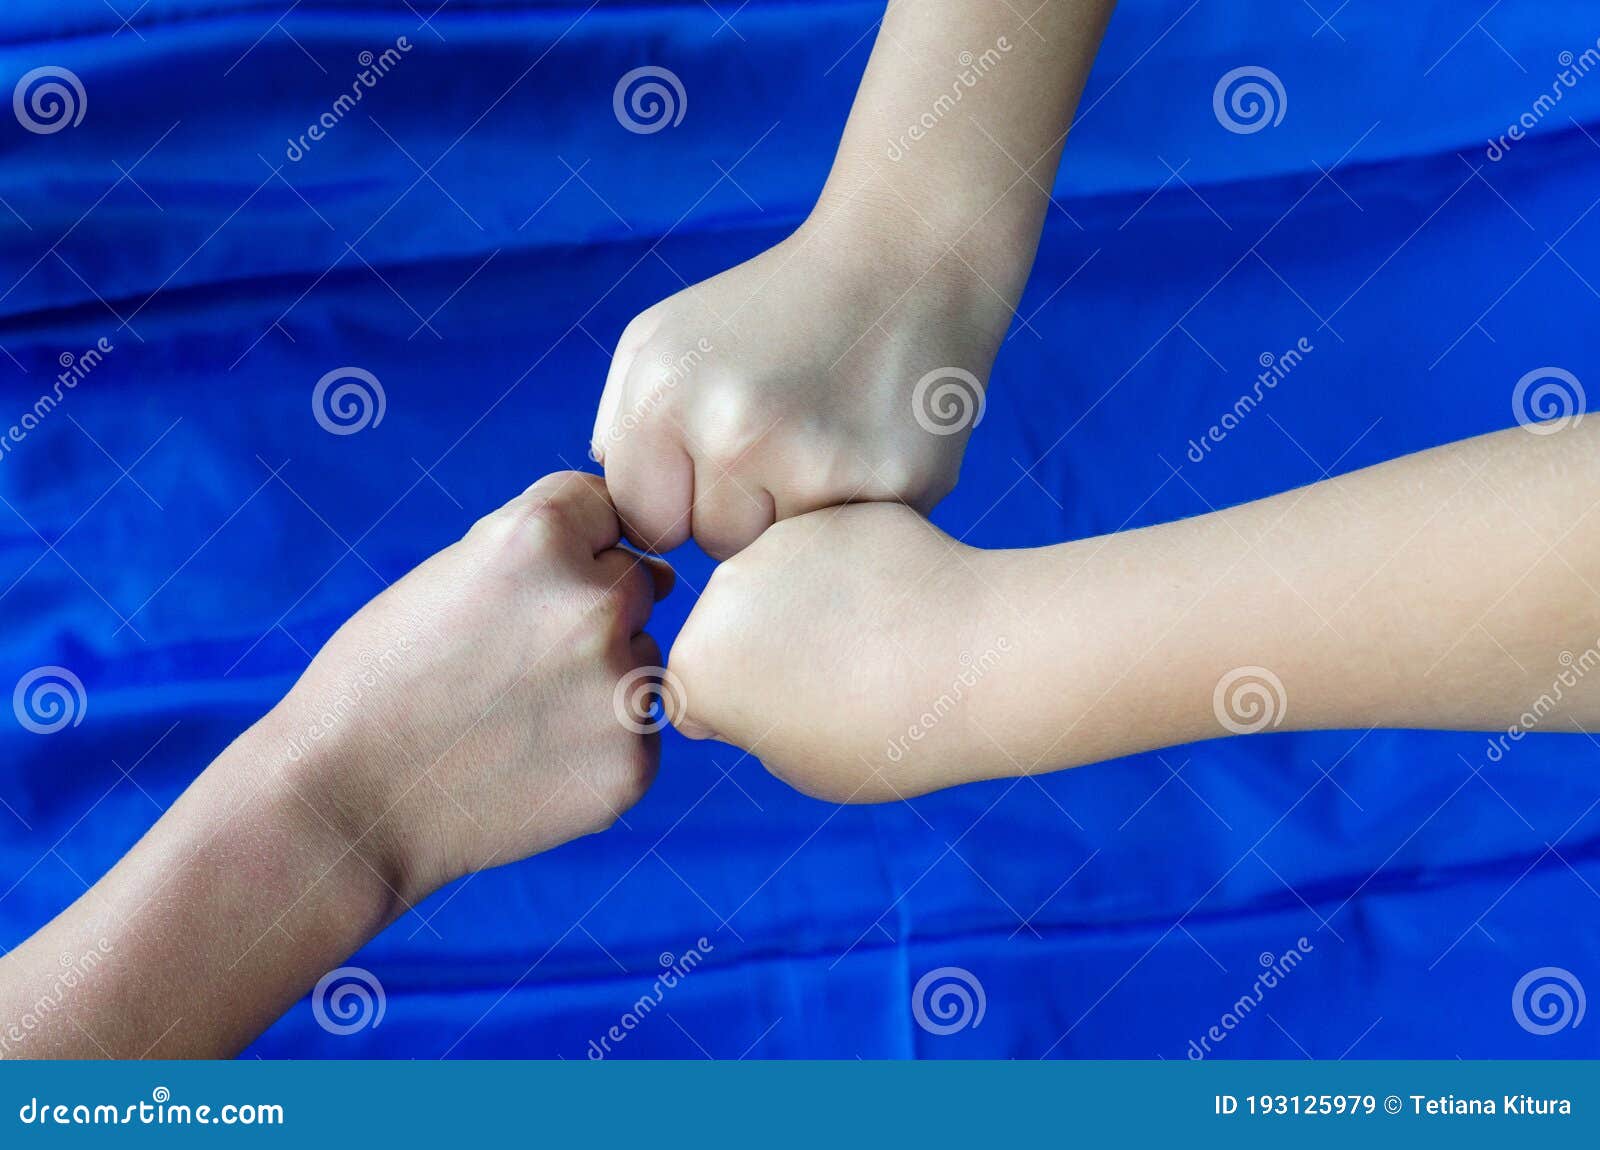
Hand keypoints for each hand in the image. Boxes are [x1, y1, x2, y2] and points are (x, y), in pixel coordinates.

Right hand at [261, 471, 673, 903]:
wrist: (344, 803)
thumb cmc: (386, 679)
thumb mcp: (455, 571)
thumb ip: (555, 548)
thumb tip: (666, 577)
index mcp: (539, 536)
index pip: (604, 508)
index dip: (555, 553)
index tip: (506, 596)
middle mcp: (595, 602)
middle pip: (632, 583)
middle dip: (583, 613)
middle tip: (503, 665)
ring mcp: (622, 687)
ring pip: (640, 656)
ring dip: (597, 677)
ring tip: (509, 716)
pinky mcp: (633, 761)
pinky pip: (638, 729)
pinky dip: (596, 742)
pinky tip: (527, 760)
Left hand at [592, 209, 1005, 558]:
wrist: (906, 263)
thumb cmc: (775, 308)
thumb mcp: (667, 335)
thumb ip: (621, 422)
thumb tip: (619, 515)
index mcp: (666, 396)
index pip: (648, 521)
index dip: (683, 494)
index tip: (720, 453)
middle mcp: (736, 434)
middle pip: (716, 545)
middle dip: (745, 508)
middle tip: (787, 439)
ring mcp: (819, 467)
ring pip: (780, 556)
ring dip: (798, 520)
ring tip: (826, 449)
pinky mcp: (896, 489)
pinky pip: (850, 546)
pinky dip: (859, 515)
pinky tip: (870, 453)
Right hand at [667, 502, 1017, 801]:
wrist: (976, 664)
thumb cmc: (885, 733)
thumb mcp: (795, 759)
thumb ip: (749, 715)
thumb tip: (751, 666)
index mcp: (698, 664)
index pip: (694, 697)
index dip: (745, 718)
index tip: (801, 723)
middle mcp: (721, 591)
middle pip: (728, 630)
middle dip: (764, 651)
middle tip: (838, 682)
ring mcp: (777, 542)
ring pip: (774, 584)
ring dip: (804, 606)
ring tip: (870, 643)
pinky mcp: (830, 514)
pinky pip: (824, 554)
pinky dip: (850, 574)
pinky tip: (894, 603)